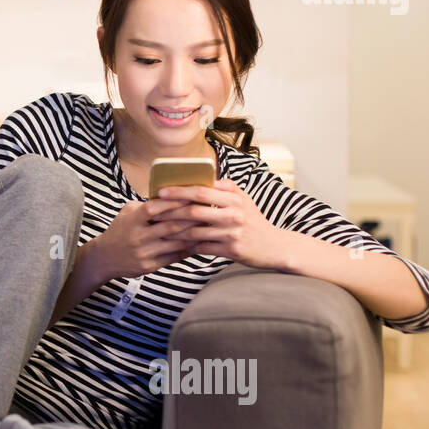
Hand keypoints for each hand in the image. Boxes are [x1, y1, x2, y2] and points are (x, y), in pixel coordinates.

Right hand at [88, 197, 205, 278]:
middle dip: (190, 219)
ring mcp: (144, 253)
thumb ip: (145, 205)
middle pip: (169, 226)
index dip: (172, 203)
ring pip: (175, 243)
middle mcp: (138, 237)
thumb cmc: (120, 231)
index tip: (189, 197)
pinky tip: (198, 243)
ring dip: (193, 235)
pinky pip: (174, 257)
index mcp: (132, 221)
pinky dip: (187, 250)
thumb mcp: (126, 213)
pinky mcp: (150, 266)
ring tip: (206, 227)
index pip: (153, 209)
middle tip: (206, 211)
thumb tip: (169, 195)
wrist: (105, 258)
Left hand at [155, 178, 288, 269]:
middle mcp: (234, 214)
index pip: (201, 191)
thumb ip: (227, 188)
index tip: (161, 191)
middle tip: (153, 212)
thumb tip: (207, 177)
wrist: (274, 247)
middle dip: (171, 211)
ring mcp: (232, 233)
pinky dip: (188, 246)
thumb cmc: (254, 221)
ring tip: (160, 229)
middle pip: (195, 211)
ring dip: (175, 231)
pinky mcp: (231, 251)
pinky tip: (176, 245)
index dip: (179, 191)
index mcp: (235, 199)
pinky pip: (202, 248)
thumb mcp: (245, 201)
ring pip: (195, 231)